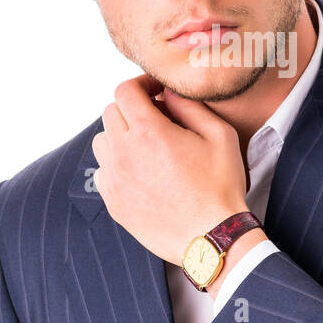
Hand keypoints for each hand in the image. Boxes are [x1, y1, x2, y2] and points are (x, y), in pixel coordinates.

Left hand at [91, 73, 248, 265]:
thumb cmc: (220, 187)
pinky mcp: (113, 203)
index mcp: (148, 132)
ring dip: (121, 136)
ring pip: (102, 142)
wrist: (212, 238)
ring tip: (147, 147)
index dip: (141, 84)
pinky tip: (142, 174)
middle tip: (157, 119)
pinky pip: (103, 172)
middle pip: (111, 112)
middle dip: (132, 109)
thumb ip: (191, 106)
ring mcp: (115, 180)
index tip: (156, 92)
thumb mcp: (219, 135)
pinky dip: (117, 166)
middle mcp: (124, 153)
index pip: (125, 91)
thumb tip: (170, 92)